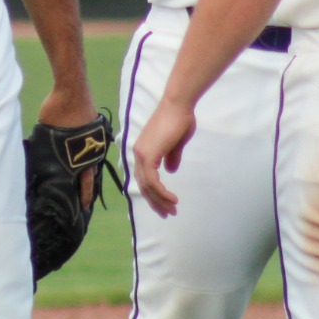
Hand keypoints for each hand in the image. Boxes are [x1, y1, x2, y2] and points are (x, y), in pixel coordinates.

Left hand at [35, 87, 102, 207]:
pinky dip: (88, 153)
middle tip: (85, 201)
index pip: (85, 182)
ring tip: (85, 182)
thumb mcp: (47, 135)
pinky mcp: (94, 126)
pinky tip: (84, 155)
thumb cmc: (56, 112)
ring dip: (88, 170)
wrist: (71, 88)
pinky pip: (91, 145)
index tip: (83, 208)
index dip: (84, 196)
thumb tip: (43, 164)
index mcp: (82, 155)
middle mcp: (92, 149)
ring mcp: (94, 137)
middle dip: (87, 188)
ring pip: (93, 160)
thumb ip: (48, 151)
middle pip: (91, 174)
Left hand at [132, 101, 196, 216]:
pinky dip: (162, 193)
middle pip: (143, 185)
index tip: (164, 204)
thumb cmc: (180, 119)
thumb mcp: (176, 143)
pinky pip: (153, 182)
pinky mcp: (148, 156)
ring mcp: (141, 154)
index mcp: (143, 149)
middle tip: (167, 214)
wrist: (178, 105)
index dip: (153, 193)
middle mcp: (138, 153)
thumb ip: (171, 156)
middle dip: (155, 202)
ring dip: (160, 201)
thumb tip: (170, 170)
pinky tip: (172, 199)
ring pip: (147, 186)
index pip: (144, 177)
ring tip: (172, 210)